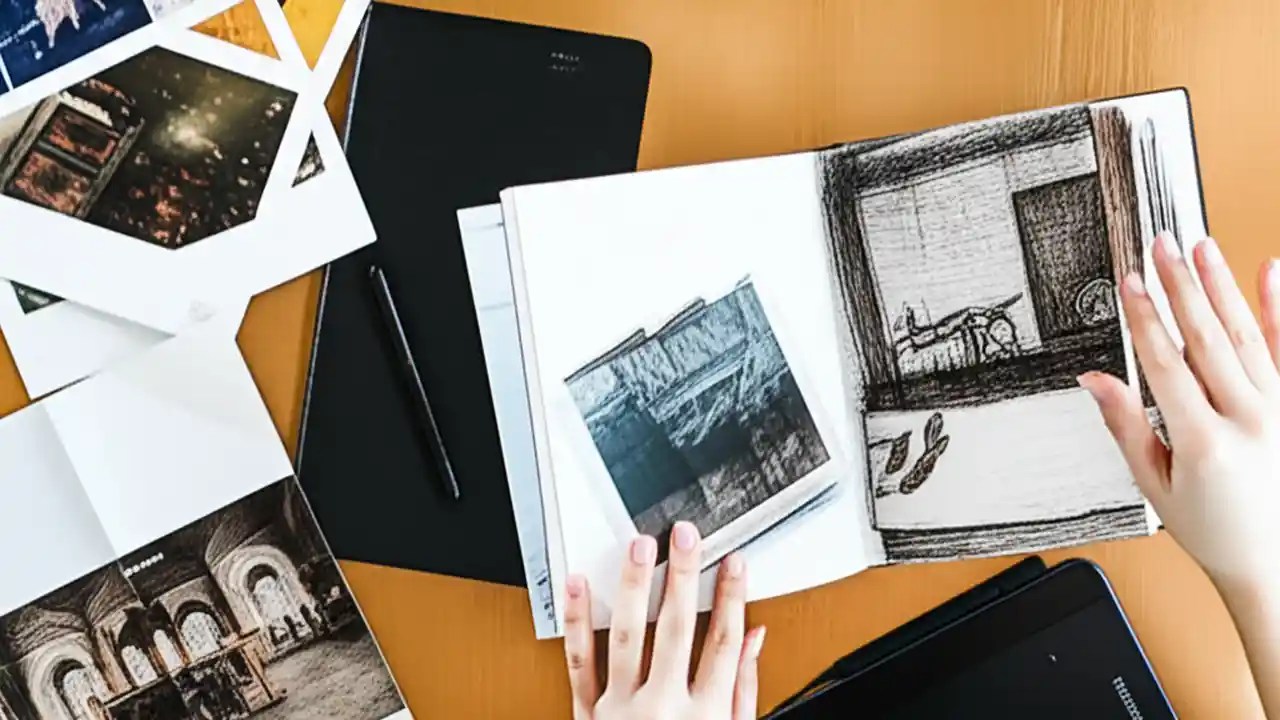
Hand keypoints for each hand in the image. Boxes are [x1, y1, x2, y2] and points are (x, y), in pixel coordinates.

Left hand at [562, 522, 765, 719]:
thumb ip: (743, 690)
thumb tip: (756, 639)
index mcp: (706, 718)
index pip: (725, 644)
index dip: (733, 598)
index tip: (734, 562)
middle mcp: (664, 710)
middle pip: (679, 630)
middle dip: (685, 577)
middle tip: (686, 536)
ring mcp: (622, 712)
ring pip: (628, 638)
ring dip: (634, 589)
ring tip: (640, 548)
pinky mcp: (587, 717)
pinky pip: (579, 664)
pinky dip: (577, 624)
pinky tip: (579, 586)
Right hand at [1079, 234, 1279, 591]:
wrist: (1279, 563)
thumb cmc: (1218, 531)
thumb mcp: (1156, 486)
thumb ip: (1126, 427)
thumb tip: (1097, 381)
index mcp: (1204, 442)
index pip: (1165, 364)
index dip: (1145, 320)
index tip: (1130, 284)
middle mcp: (1250, 420)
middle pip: (1207, 337)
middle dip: (1180, 286)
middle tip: (1162, 246)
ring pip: (1247, 335)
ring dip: (1223, 287)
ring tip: (1202, 249)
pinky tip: (1270, 275)